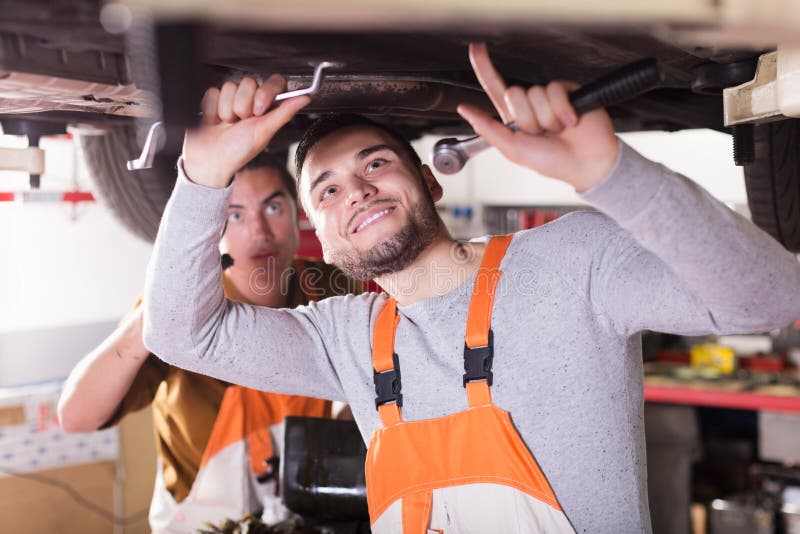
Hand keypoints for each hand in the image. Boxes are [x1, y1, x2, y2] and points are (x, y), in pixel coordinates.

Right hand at [182, 75, 309, 187]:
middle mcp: (251, 99)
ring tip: (228, 124)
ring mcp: (232, 98)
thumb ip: (284, 112)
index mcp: (268, 107)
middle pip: (248, 82)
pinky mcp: (214, 99)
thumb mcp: (265, 132)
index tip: (259, 110)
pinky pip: (213, 92)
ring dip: (227, 110)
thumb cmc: (238, 151)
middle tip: (241, 122)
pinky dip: (213, 110)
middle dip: (243, 106)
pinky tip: (215, 121)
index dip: (265, 92)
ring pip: (229, 86)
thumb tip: (306, 98)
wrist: (211, 160)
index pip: (274, 81)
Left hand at [457, 43, 618, 191]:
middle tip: (540, 134)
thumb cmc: (552, 162)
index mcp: (514, 117)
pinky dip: (562, 110)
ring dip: (546, 119)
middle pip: (513, 94)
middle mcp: (530, 104)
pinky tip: (570, 122)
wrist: (586, 164)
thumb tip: (465, 111)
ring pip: (535, 94)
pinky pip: (555, 90)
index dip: (485, 67)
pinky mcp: (568, 90)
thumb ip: (489, 129)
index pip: (495, 87)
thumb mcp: (513, 150)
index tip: (476, 48)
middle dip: (525, 119)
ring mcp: (549, 97)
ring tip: (557, 131)